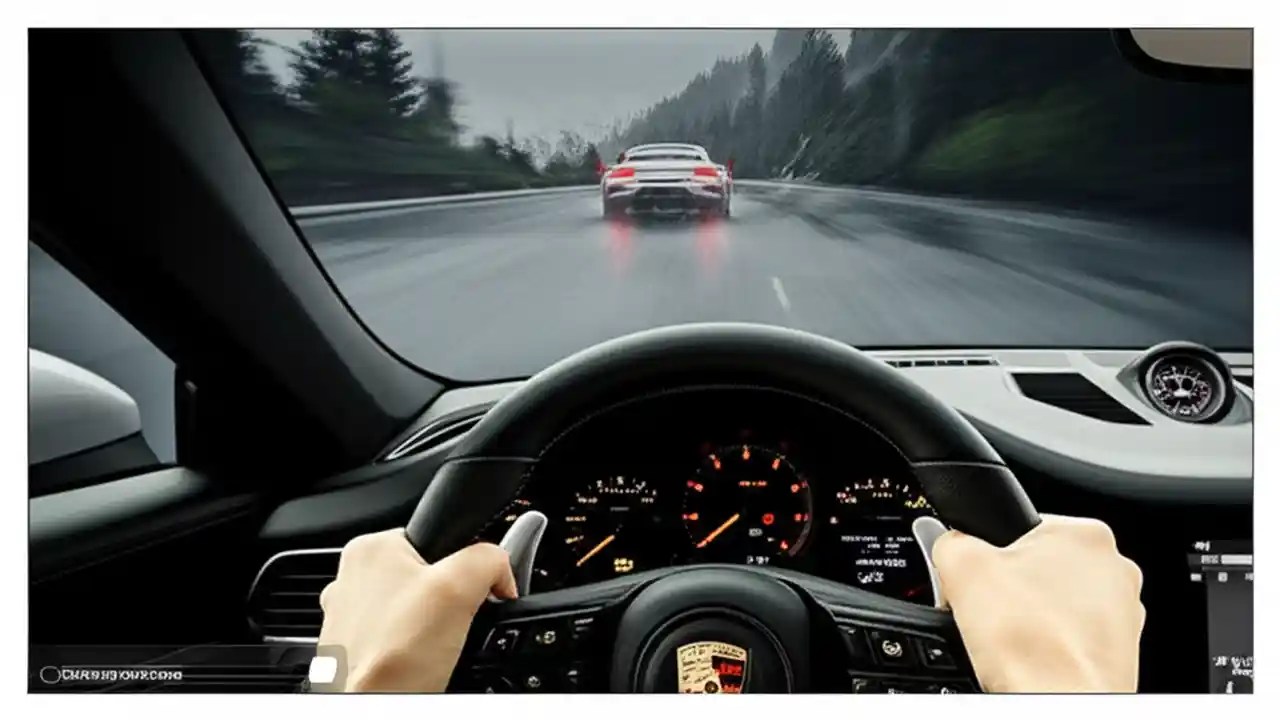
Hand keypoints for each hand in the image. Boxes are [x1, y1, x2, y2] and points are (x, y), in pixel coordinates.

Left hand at [316, 530, 516, 691]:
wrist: (371, 710)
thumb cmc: (394, 659)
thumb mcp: (460, 588)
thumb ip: (488, 559)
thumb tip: (500, 565)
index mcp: (370, 549)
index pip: (437, 541)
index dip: (464, 568)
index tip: (469, 595)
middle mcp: (350, 579)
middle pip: (426, 578)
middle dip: (445, 603)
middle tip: (449, 627)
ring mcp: (348, 617)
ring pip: (412, 613)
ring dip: (427, 630)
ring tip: (429, 649)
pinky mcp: (351, 649)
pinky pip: (396, 640)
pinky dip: (410, 651)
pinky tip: (414, 663)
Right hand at [932, 514, 1144, 692]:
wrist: (1061, 703)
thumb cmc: (1032, 644)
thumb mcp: (963, 569)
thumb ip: (951, 541)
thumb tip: (948, 542)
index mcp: (1085, 534)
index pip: (1020, 529)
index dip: (989, 554)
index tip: (979, 578)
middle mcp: (1115, 568)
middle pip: (1039, 567)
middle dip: (1012, 587)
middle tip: (992, 610)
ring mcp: (1124, 612)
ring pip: (1056, 602)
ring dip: (1032, 617)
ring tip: (1014, 638)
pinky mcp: (1120, 649)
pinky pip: (1072, 635)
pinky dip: (1052, 644)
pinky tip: (1033, 657)